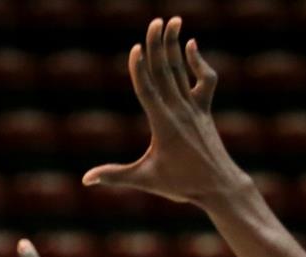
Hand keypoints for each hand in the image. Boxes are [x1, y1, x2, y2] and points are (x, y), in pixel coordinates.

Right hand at [82, 17, 242, 204]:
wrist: (219, 186)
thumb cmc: (182, 185)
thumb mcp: (145, 179)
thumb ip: (115, 176)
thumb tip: (86, 179)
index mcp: (163, 125)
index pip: (148, 90)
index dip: (140, 69)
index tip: (136, 48)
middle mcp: (179, 111)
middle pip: (165, 72)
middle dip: (158, 46)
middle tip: (155, 22)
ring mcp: (194, 108)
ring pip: (181, 70)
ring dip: (174, 45)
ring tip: (172, 21)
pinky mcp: (203, 109)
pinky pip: (204, 80)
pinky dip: (198, 62)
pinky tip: (190, 45)